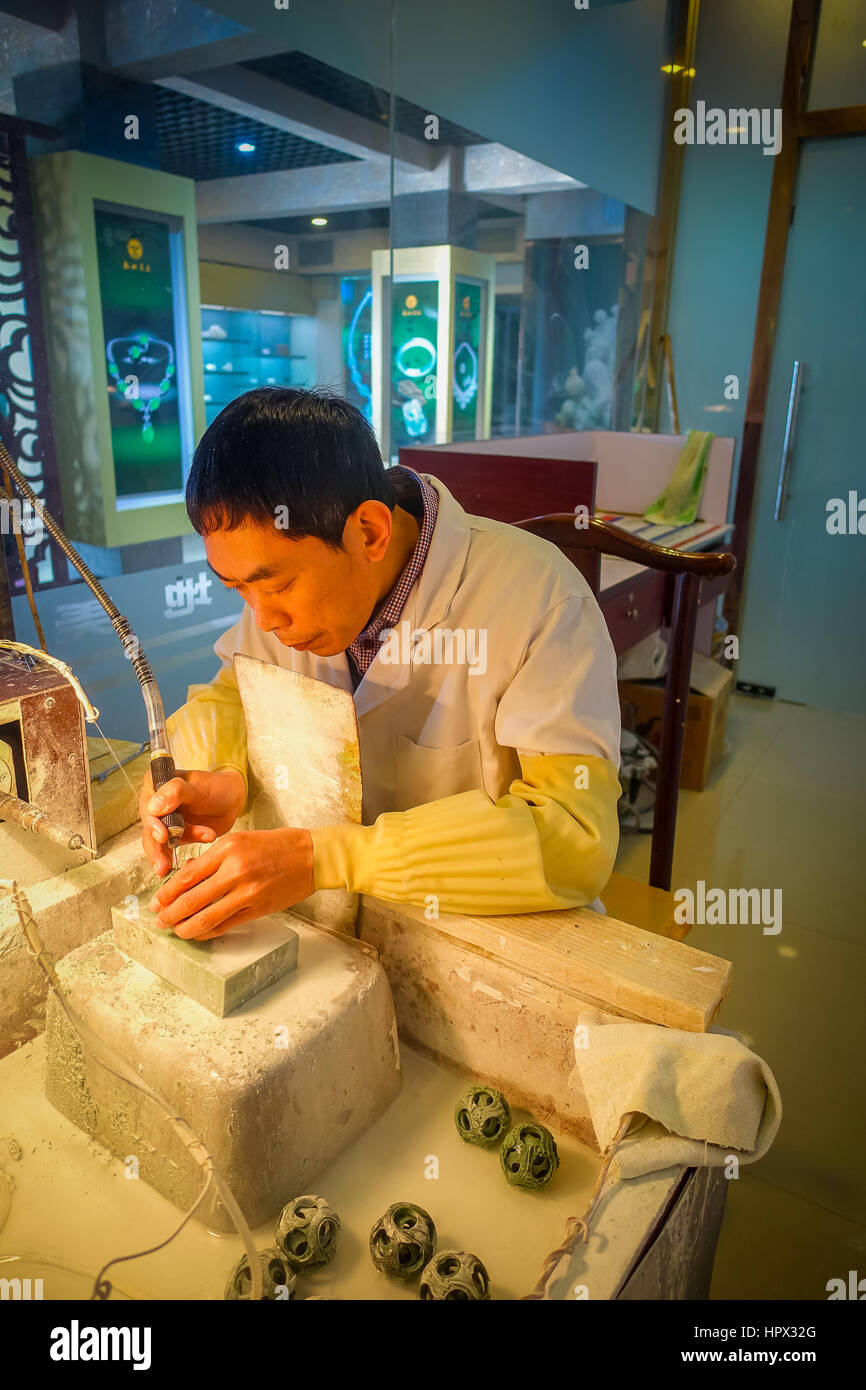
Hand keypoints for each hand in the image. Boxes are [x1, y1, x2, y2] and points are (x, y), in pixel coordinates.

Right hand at [139, 766, 246, 876]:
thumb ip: (176, 792)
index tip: (162, 836)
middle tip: (162, 865)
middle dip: (156, 848)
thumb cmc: (215, 787)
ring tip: (168, 869)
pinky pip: (171, 849)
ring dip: (164, 856)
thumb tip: (154, 808)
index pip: (148, 807)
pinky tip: (186, 863)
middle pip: (150, 829)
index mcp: (155, 786)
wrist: (232, 800)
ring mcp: (164, 821)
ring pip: (158, 843)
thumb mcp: (197, 787)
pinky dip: (177, 856)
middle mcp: (154, 804)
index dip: (153, 824)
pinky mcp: (174, 835)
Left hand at [147, 828, 314, 939]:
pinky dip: (208, 932)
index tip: (155, 902)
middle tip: (159, 920)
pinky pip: (225, 926)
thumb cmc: (275, 845)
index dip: (166, 893)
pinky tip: (198, 933)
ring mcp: (246, 893)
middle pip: (191, 900)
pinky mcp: (257, 909)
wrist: (310, 856)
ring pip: (206, 918)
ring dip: (185, 928)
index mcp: (227, 850)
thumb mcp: (239, 840)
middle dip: (170, 914)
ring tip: (175, 930)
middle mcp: (234, 871)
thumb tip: (184, 879)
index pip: (186, 876)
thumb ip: (211, 859)